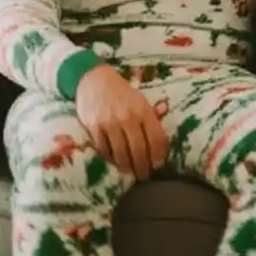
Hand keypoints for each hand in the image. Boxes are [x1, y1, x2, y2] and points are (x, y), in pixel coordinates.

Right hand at [75, 65, 167, 179]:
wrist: (94, 80)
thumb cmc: (121, 92)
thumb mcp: (141, 100)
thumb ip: (151, 118)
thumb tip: (162, 140)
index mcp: (144, 110)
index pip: (156, 138)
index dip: (158, 154)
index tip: (158, 164)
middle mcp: (128, 117)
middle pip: (139, 149)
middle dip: (143, 166)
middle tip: (144, 175)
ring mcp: (110, 123)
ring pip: (121, 153)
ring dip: (126, 166)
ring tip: (130, 172)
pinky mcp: (93, 127)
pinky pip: (103, 149)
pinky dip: (109, 159)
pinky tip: (114, 163)